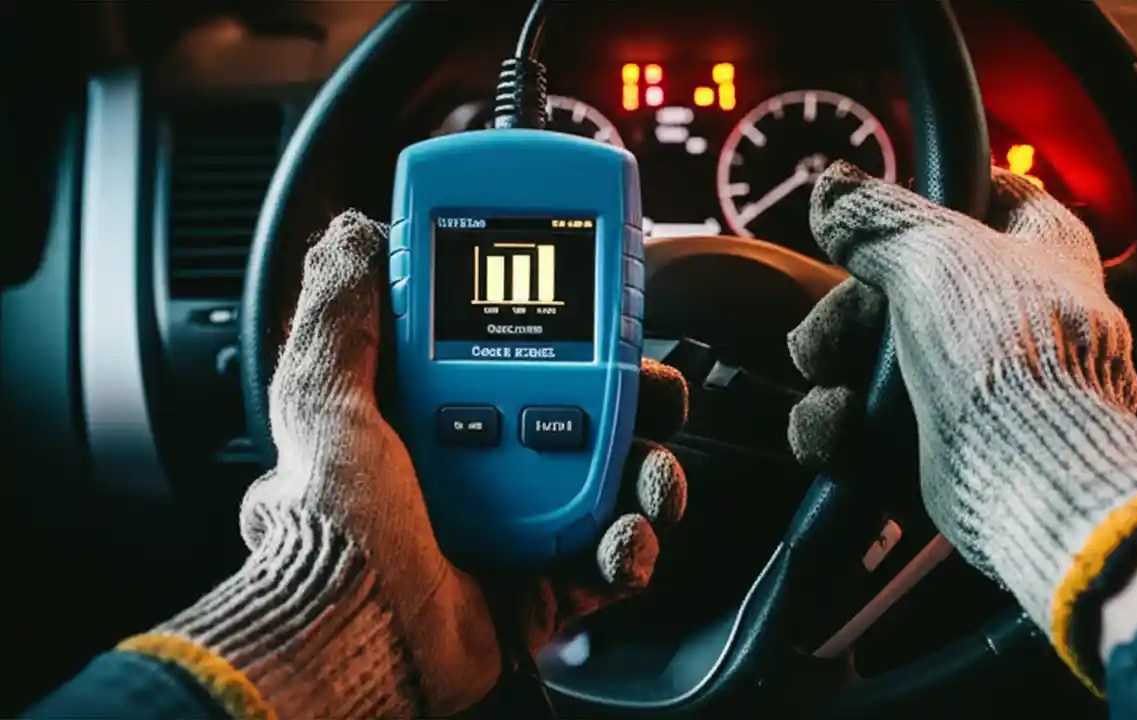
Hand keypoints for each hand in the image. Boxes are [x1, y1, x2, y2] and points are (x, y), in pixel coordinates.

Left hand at [138, 211, 688, 717]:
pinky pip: (614, 557)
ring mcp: (518, 523)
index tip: (598, 295)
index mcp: (435, 413)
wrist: (350, 640)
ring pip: (616, 481)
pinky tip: (624, 539)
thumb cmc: (326, 529)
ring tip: (652, 478)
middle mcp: (484, 463)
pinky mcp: (545, 582)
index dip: (567, 320)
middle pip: (588, 411)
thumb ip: (342, 316)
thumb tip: (351, 235)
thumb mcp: (322, 400)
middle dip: (636, 397)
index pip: (517, 347)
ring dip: (652, 472)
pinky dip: (634, 547)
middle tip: (653, 391)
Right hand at [787, 162, 1136, 687]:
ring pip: (874, 361)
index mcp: (1040, 246)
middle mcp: (1013, 312)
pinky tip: (831, 430)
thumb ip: (874, 217)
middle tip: (819, 342)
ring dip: (834, 377)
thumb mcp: (932, 251)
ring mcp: (978, 380)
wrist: (1027, 469)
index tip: (876, 217)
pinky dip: (841, 426)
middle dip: (843, 316)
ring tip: (829, 393)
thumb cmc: (1002, 345)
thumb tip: (830, 184)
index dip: (929, 198)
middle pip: (900, 289)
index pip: (990, 196)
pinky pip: (871, 422)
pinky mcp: (944, 440)